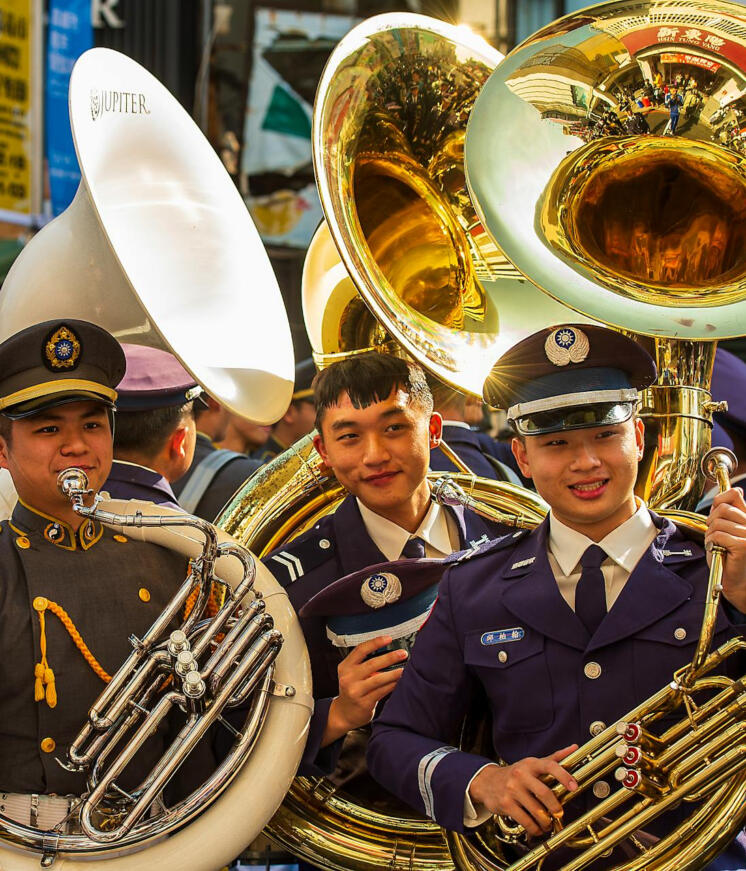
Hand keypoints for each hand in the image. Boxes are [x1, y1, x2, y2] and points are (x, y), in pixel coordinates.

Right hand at [321, 636, 406, 746]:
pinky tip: (399, 681)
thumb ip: (364, 665)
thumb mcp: (351, 674)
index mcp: (345, 667)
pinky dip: (392, 685)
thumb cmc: (352, 690)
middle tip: (402, 653)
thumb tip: (388, 654)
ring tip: (404, 669)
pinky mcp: (364, 703)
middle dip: (390, 657)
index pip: (360, 650)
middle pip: (371, 663)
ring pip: (378, 679)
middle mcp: (348, 678)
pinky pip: (381, 691)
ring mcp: (355, 691)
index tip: (388, 638)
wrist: (344, 713)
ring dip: (394, 673)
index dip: (375, 642)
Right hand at [468, 746, 577, 836]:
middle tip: (559, 813)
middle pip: (544, 793)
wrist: (486, 782)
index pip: (549, 766)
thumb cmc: (516, 773)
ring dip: (546, 821)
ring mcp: (512, 790)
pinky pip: (526, 821)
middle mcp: (520, 775)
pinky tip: (537, 828)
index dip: (564, 776)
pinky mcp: (506, 804)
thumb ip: (553, 758)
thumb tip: (574, 748)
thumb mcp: (531, 764)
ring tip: (548, 824)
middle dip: (555, 807)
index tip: (574, 787)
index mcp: (530, 764)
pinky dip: (535, 829)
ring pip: (537, 811)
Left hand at [706, 488, 745, 611]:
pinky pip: (718, 535)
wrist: (735, 582)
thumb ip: (726, 513)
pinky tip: (718, 550)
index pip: (734, 494)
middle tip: (715, 536)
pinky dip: (713, 542)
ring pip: (718, 522)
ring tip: (717, 545)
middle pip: (723, 508)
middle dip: (711, 521)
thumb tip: (735, 491)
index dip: (719, 500)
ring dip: (711, 534)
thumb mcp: (725, 529)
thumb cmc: (727, 557)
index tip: (715, 512)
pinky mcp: (744, 545)